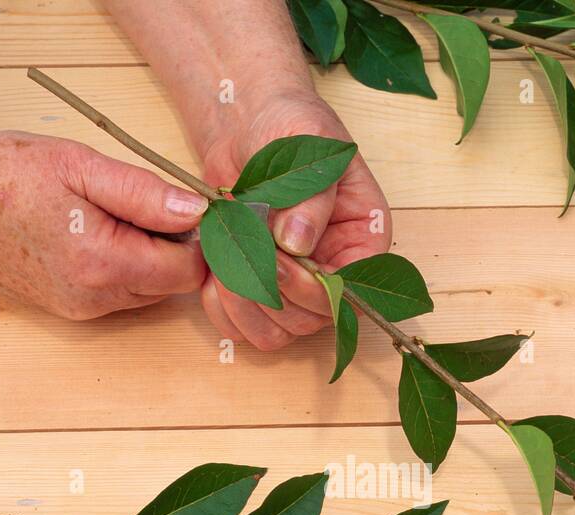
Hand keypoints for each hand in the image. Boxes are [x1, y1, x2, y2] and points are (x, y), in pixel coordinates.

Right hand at [0, 129, 208, 319]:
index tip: (186, 202)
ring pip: (150, 291)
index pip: (188, 269)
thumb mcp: (80, 165)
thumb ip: (144, 192)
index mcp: (102, 263)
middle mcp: (95, 299)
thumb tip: (197, 211)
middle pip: (173, 284)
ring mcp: (82, 310)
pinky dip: (125, 265)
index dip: (198, 236)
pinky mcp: (70, 310)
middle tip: (143, 199)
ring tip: (111, 212)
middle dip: (174, 244)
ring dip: (149, 255)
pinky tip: (96, 231)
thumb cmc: (4, 174)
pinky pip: (122, 294)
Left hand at [199, 90, 391, 349]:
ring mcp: (296, 288)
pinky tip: (211, 274)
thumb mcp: (308, 142)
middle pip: (309, 320)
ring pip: (276, 332)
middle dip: (269, 291)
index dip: (313, 289)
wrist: (249, 123)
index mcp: (363, 243)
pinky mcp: (260, 291)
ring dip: (241, 304)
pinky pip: (244, 327)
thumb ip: (310, 196)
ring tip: (222, 258)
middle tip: (239, 250)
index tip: (278, 259)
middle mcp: (335, 274)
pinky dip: (223, 310)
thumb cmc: (289, 125)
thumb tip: (298, 243)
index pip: (349, 294)